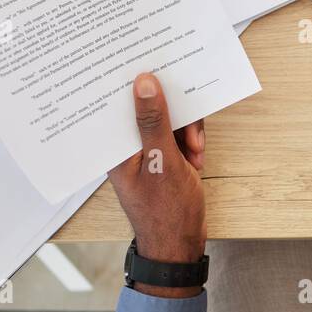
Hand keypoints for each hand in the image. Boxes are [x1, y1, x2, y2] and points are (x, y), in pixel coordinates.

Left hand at [107, 72, 206, 297]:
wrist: (180, 245)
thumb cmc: (166, 212)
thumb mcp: (163, 162)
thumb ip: (154, 121)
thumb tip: (144, 82)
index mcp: (116, 146)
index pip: (120, 102)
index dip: (135, 84)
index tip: (154, 66)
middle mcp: (127, 144)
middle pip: (149, 106)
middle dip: (175, 114)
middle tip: (190, 133)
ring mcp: (147, 149)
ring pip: (169, 117)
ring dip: (188, 130)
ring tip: (194, 151)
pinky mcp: (164, 155)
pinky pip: (178, 132)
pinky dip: (191, 141)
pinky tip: (196, 158)